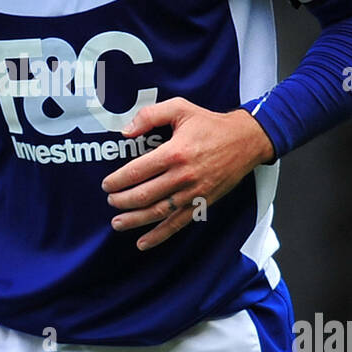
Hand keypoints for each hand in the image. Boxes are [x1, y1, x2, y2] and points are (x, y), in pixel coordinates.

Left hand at [100, 98, 275, 251]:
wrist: (246, 141)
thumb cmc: (210, 124)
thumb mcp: (180, 108)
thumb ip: (150, 115)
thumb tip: (126, 131)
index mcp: (175, 152)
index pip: (137, 171)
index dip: (117, 180)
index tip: (106, 184)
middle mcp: (183, 176)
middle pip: (144, 195)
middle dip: (122, 201)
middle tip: (110, 200)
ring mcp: (193, 193)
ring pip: (157, 212)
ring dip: (134, 220)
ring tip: (116, 223)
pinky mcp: (202, 203)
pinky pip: (177, 223)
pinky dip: (159, 235)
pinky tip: (142, 242)